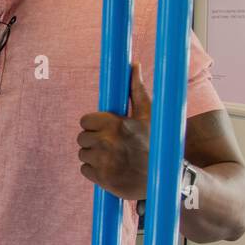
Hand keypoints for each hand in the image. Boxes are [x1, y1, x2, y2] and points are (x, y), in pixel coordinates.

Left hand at [77, 61, 151, 199]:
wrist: (163, 178)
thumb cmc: (155, 143)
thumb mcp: (149, 115)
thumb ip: (137, 90)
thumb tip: (133, 65)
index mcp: (116, 125)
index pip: (85, 121)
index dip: (94, 125)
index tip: (105, 129)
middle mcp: (107, 144)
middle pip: (81, 138)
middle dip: (93, 140)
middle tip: (110, 144)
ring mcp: (103, 163)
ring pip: (82, 154)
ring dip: (93, 155)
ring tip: (112, 157)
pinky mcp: (102, 180)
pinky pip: (85, 170)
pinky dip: (94, 171)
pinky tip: (109, 169)